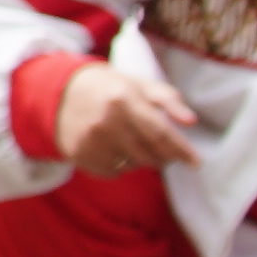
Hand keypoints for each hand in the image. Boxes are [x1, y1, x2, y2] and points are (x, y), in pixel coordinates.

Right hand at [54, 57, 207, 181]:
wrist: (60, 93)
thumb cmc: (109, 88)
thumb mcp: (138, 84)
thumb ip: (168, 98)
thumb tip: (191, 121)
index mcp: (123, 98)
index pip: (161, 133)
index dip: (182, 150)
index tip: (196, 163)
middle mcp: (106, 121)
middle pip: (151, 155)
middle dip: (165, 157)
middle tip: (164, 150)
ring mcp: (91, 140)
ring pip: (134, 165)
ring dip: (142, 160)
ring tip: (134, 143)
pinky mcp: (80, 155)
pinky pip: (115, 172)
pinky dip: (122, 165)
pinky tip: (115, 149)